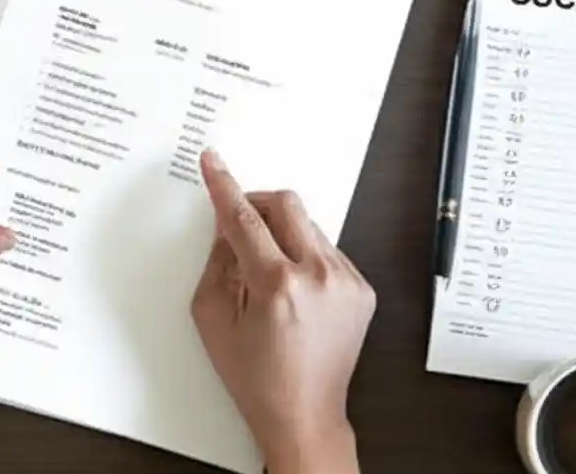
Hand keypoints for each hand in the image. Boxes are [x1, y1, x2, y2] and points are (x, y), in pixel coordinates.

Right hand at [193, 150, 375, 473]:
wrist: (303, 412)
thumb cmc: (255, 376)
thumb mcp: (213, 318)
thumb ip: (216, 263)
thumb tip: (225, 226)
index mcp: (277, 285)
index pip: (244, 219)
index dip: (224, 186)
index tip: (214, 161)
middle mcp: (318, 276)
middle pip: (286, 204)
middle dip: (257, 202)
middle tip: (239, 218)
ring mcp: (346, 281)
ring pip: (308, 226)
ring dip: (282, 234)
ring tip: (267, 273)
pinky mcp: (362, 289)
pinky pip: (327, 250)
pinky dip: (305, 257)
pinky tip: (294, 291)